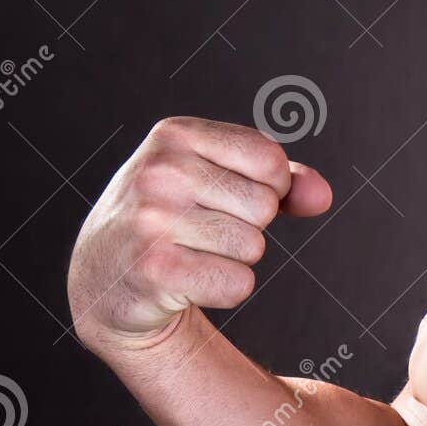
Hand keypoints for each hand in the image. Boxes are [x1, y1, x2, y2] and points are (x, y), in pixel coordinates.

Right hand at [67, 116, 331, 350]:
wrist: (105, 277)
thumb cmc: (173, 219)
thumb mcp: (219, 180)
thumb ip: (282, 181)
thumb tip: (321, 195)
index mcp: (175, 135)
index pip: (270, 160)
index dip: (269, 187)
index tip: (228, 196)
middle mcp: (160, 171)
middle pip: (265, 206)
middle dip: (247, 226)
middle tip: (199, 231)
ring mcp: (152, 220)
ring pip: (253, 247)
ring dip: (233, 260)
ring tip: (188, 252)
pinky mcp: (155, 270)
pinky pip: (238, 284)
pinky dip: (223, 290)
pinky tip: (184, 280)